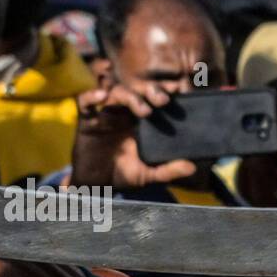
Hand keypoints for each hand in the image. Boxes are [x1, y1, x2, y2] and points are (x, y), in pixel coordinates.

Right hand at [72, 83, 194, 188]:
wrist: (97, 185)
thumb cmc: (123, 175)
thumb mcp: (148, 175)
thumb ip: (168, 170)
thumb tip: (192, 167)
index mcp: (142, 122)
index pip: (154, 100)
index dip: (165, 92)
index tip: (180, 91)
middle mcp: (125, 114)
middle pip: (138, 91)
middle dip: (150, 91)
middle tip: (163, 100)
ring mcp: (106, 115)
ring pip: (117, 93)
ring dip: (131, 97)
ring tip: (144, 111)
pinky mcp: (87, 121)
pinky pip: (85, 102)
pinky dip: (92, 96)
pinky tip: (102, 96)